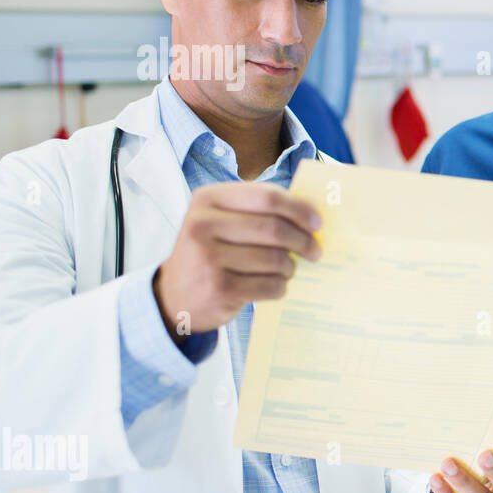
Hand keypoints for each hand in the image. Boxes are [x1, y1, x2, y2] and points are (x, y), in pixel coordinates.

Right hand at [153, 182, 321, 340]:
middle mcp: (202, 225)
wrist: (174, 295)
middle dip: (303, 241)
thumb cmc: (210, 252)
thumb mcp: (221, 221)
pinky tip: (274, 285)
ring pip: (276, 259)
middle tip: (315, 251)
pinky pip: (270, 285)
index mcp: (208, 199)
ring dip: (291, 267)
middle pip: (274, 228)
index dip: (299, 209)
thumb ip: (256, 212)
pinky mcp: (219, 289)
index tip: (318, 222)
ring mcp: (208, 258)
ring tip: (288, 269)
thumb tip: (310, 215)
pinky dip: (280, 286)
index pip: (267, 197)